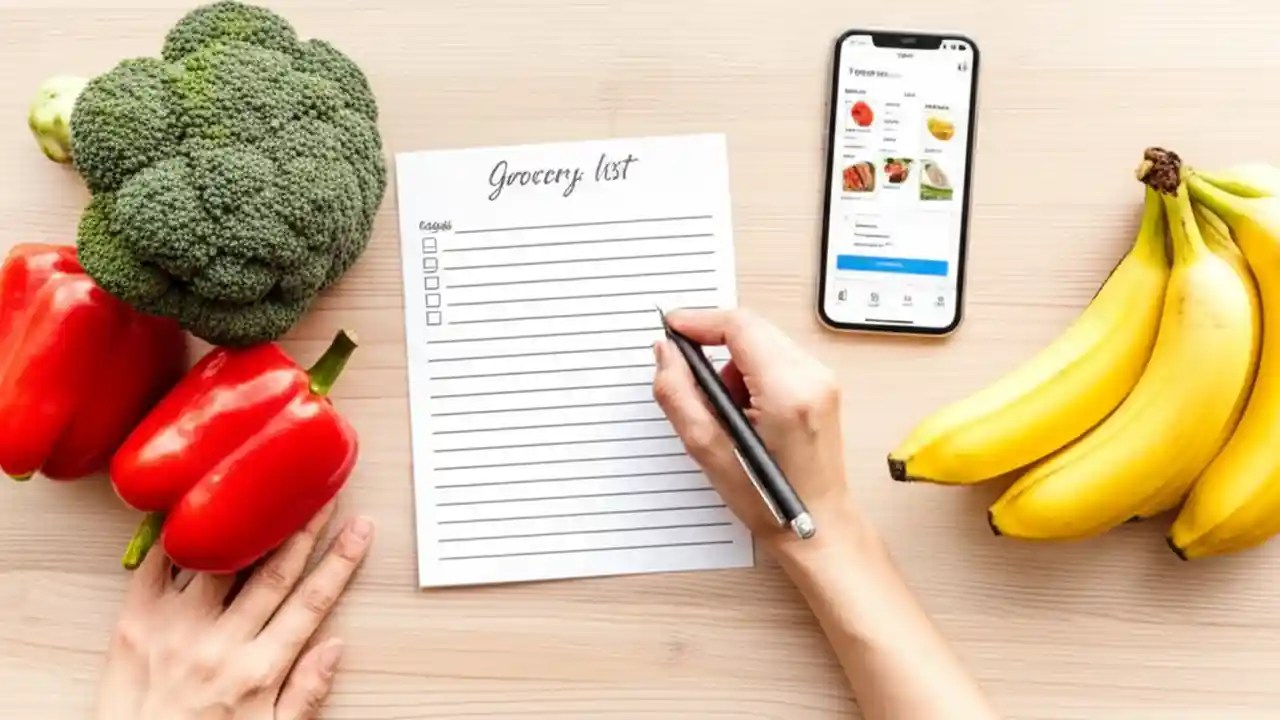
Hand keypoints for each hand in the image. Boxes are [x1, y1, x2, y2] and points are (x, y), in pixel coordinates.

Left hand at [95, 505, 373, 719]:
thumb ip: (305, 693)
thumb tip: (335, 648)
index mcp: (257, 671)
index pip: (311, 602)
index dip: (341, 561)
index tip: (360, 529)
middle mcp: (220, 644)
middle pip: (275, 571)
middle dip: (307, 528)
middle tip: (324, 494)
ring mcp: (175, 629)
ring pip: (223, 561)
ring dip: (252, 524)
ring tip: (269, 493)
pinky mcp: (135, 623)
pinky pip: (157, 567)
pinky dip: (177, 535)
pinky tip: (196, 510)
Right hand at [652, 309, 856, 554]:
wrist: (819, 527)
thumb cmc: (771, 502)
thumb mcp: (709, 451)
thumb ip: (680, 396)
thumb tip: (666, 356)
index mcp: (787, 391)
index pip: (739, 327)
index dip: (700, 321)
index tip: (673, 328)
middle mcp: (811, 378)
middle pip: (752, 328)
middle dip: (714, 343)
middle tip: (687, 373)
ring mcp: (822, 380)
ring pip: (763, 341)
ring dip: (733, 363)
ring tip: (723, 409)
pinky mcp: (822, 388)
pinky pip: (776, 359)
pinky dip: (751, 373)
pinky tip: (744, 411)